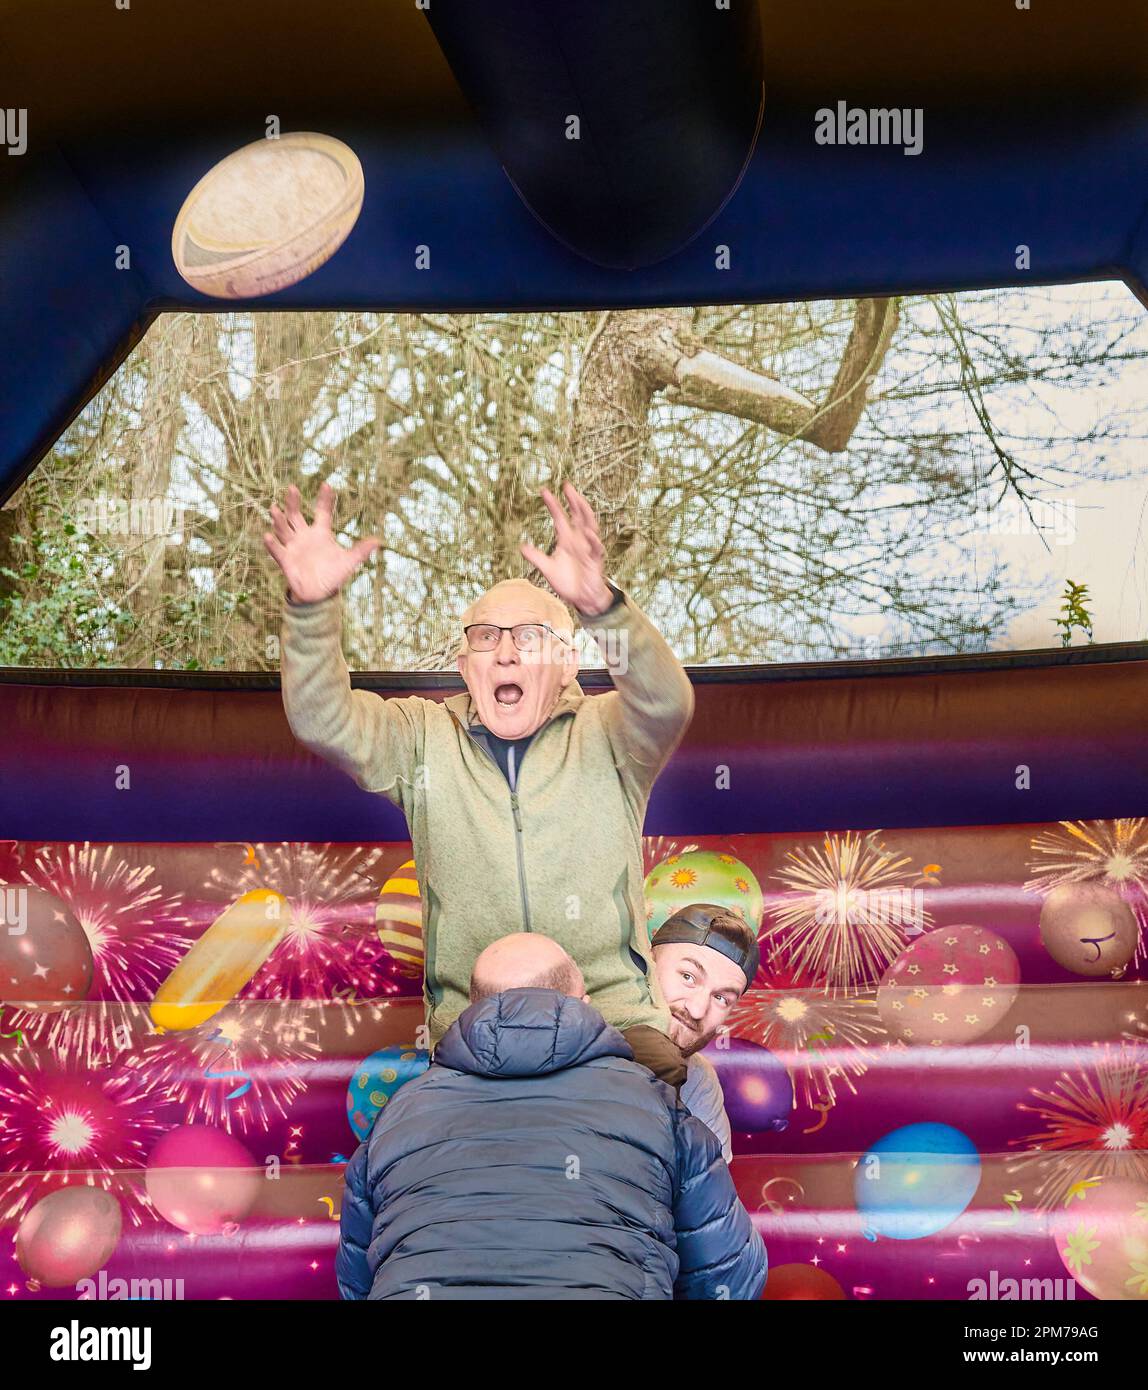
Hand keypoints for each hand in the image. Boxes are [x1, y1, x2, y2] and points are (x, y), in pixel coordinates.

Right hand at [263, 482, 380, 602]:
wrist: (318, 594)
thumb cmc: (332, 575)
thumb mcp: (348, 562)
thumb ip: (360, 551)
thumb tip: (378, 541)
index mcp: (321, 533)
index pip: (322, 512)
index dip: (324, 499)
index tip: (326, 485)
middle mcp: (304, 536)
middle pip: (296, 515)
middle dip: (293, 503)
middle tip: (292, 488)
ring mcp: (293, 547)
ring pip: (284, 529)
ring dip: (279, 520)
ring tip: (275, 508)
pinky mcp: (286, 560)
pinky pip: (277, 550)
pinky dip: (271, 544)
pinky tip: (267, 536)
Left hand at [520, 483, 612, 615]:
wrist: (583, 599)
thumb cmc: (568, 583)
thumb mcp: (548, 569)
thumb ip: (536, 558)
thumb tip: (521, 547)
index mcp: (566, 540)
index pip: (559, 518)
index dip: (553, 505)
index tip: (544, 491)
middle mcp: (578, 540)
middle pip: (578, 515)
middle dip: (573, 500)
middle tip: (567, 485)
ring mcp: (588, 548)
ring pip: (590, 525)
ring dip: (585, 513)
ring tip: (579, 501)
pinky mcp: (595, 560)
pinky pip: (595, 548)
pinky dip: (592, 540)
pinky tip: (587, 533)